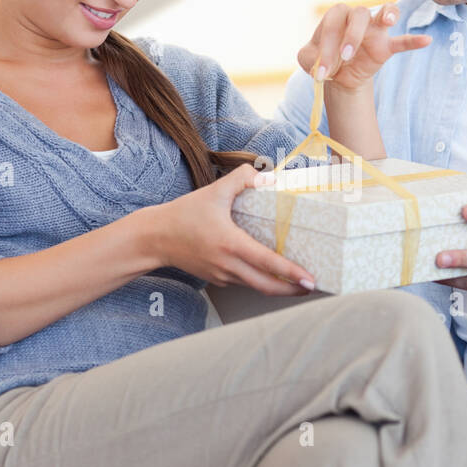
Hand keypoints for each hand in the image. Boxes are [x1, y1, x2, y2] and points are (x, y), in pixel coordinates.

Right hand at [148, 163, 316, 295]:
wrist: (154, 238)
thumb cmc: (183, 214)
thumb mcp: (213, 191)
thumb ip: (241, 178)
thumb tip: (265, 175)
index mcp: (230, 244)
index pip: (268, 263)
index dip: (291, 273)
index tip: (310, 279)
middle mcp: (228, 265)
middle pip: (267, 286)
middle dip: (292, 291)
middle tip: (312, 287)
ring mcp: (222, 276)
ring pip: (256, 287)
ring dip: (278, 288)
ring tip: (298, 284)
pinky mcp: (217, 279)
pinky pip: (244, 283)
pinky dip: (261, 281)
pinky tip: (270, 274)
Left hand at [297, 2, 431, 91]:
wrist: (340, 77)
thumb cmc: (324, 61)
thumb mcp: (308, 60)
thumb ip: (309, 57)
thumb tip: (319, 63)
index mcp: (335, 17)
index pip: (333, 22)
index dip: (327, 46)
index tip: (322, 73)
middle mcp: (356, 17)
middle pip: (359, 13)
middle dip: (351, 36)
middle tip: (346, 57)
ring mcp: (374, 30)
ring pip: (382, 13)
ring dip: (384, 16)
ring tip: (387, 21)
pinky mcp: (386, 45)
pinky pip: (402, 41)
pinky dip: (413, 40)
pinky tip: (426, 41)